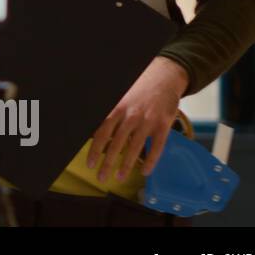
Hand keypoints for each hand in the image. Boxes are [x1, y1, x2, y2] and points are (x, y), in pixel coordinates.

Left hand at [87, 56, 189, 181]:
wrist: (164, 77)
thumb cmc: (138, 89)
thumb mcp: (119, 97)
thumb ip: (109, 114)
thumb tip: (94, 132)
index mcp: (117, 108)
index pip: (102, 133)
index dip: (95, 150)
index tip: (90, 164)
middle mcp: (131, 116)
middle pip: (116, 144)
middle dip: (107, 163)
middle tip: (101, 177)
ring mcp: (148, 121)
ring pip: (135, 149)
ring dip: (126, 165)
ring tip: (119, 177)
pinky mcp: (163, 126)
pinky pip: (156, 148)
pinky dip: (151, 162)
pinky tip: (145, 172)